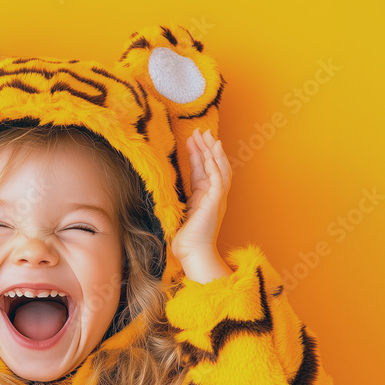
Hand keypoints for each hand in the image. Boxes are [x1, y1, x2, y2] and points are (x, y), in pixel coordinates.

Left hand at [172, 128, 232, 260]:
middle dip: (207, 147)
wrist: (192, 253)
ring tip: (207, 136)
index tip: (192, 139)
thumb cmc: (184, 238)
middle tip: (200, 130)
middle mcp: (213, 196)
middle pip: (213, 165)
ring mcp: (217, 199)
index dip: (199, 154)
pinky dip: (215, 166)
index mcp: (204, 198)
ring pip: (220, 168)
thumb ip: (179, 199)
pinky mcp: (216, 203)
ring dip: (214, 151)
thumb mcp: (180, 211)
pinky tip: (209, 154)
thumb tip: (165, 186)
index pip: (203, 170)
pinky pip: (219, 180)